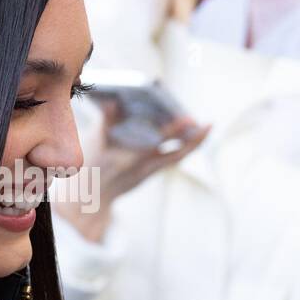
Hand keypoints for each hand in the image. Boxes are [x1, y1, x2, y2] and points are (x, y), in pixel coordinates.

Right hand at [53, 101, 209, 242]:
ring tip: (206, 127)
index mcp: (129, 161)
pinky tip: (191, 136)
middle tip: (208, 124)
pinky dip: (183, 147)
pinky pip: (172, 159)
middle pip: (176, 154)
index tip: (188, 119)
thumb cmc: (91, 168)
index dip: (173, 132)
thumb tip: (113, 101)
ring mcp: (148, 172)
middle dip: (193, 140)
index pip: (157, 145)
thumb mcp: (94, 144)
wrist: (93, 198)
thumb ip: (105, 121)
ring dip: (193, 143)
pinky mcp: (149, 173)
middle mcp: (143, 168)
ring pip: (177, 157)